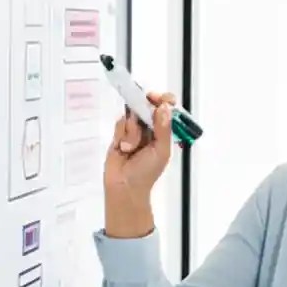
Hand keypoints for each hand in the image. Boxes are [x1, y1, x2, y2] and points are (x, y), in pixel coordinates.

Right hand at [103, 91, 176, 236]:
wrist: (124, 186)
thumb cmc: (147, 172)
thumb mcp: (162, 151)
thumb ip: (163, 129)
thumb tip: (164, 107)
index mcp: (165, 130)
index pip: (167, 107)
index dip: (164, 99)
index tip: (158, 99)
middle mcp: (150, 126)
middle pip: (148, 105)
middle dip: (144, 111)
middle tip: (141, 116)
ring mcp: (134, 128)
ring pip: (133, 113)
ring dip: (133, 130)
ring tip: (131, 148)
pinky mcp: (119, 132)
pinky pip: (121, 122)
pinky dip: (122, 134)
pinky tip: (122, 148)